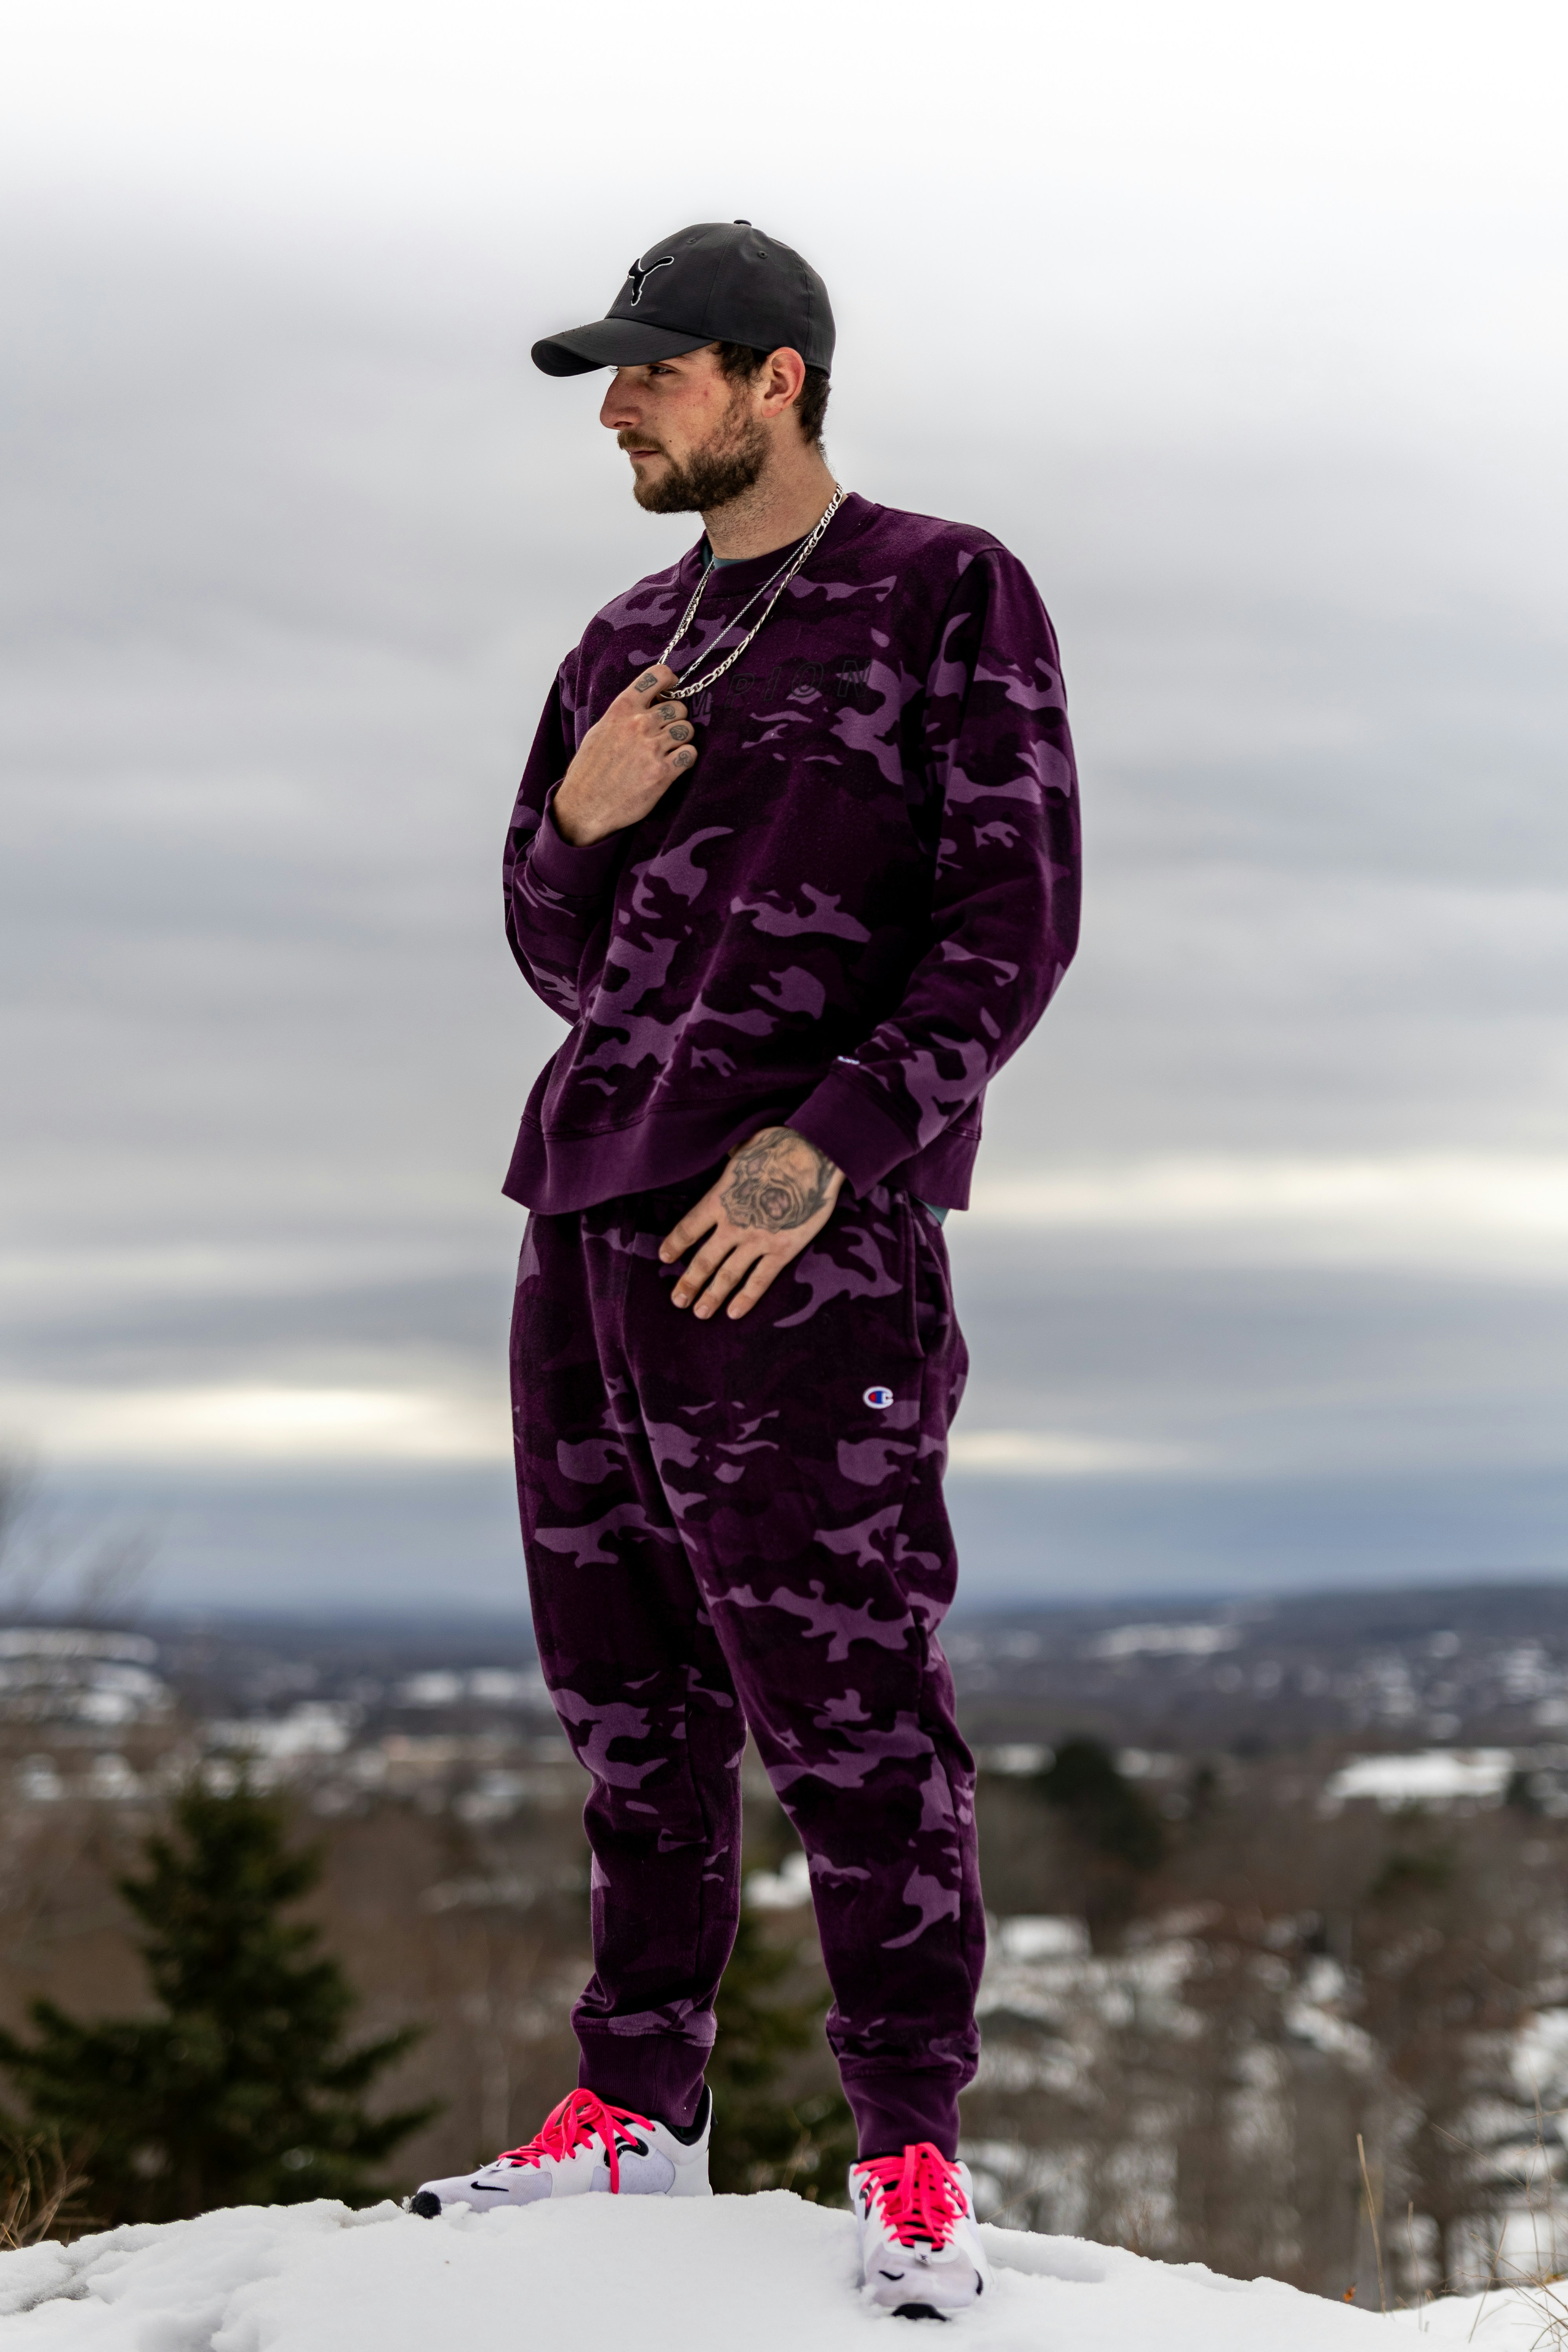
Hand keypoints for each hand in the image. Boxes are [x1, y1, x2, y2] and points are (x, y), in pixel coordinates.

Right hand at [553, 664, 694, 845]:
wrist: (584, 806)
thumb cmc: (589, 770)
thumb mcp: (600, 731)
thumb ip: (625, 715)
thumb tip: (648, 703)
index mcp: (622, 709)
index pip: (657, 676)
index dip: (670, 680)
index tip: (671, 688)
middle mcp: (639, 724)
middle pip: (679, 708)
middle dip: (675, 720)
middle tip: (664, 735)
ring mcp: (652, 748)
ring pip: (687, 730)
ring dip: (681, 741)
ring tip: (666, 753)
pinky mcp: (663, 772)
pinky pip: (690, 754)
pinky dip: (685, 759)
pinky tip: (673, 766)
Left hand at [659, 1128, 843, 1320]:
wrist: (815, 1155)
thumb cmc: (779, 1146)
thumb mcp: (743, 1148)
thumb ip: (730, 1162)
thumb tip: (726, 1154)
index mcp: (719, 1199)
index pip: (688, 1228)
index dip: (675, 1244)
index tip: (664, 1257)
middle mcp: (733, 1225)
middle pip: (703, 1260)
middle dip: (688, 1283)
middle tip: (677, 1301)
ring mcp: (757, 1240)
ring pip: (728, 1275)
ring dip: (712, 1296)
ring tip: (699, 1312)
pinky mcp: (782, 1249)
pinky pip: (760, 1280)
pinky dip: (746, 1298)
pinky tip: (734, 1313)